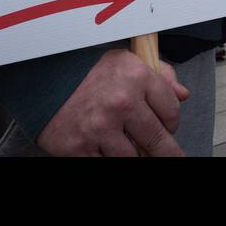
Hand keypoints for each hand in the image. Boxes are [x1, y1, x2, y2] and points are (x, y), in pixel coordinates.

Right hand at [37, 49, 189, 156]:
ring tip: (132, 149)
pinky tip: (108, 150)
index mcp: (137, 77)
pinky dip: (109, 159)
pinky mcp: (79, 148)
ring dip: (136, 156)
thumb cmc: (88, 69)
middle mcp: (121, 103)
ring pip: (134, 158)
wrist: (43, 78)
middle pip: (159, 141)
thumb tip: (182, 95)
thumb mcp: (127, 61)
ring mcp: (100, 128)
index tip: (168, 127)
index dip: (172, 122)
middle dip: (168, 152)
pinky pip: (106, 164)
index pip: (171, 111)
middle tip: (174, 157)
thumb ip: (159, 76)